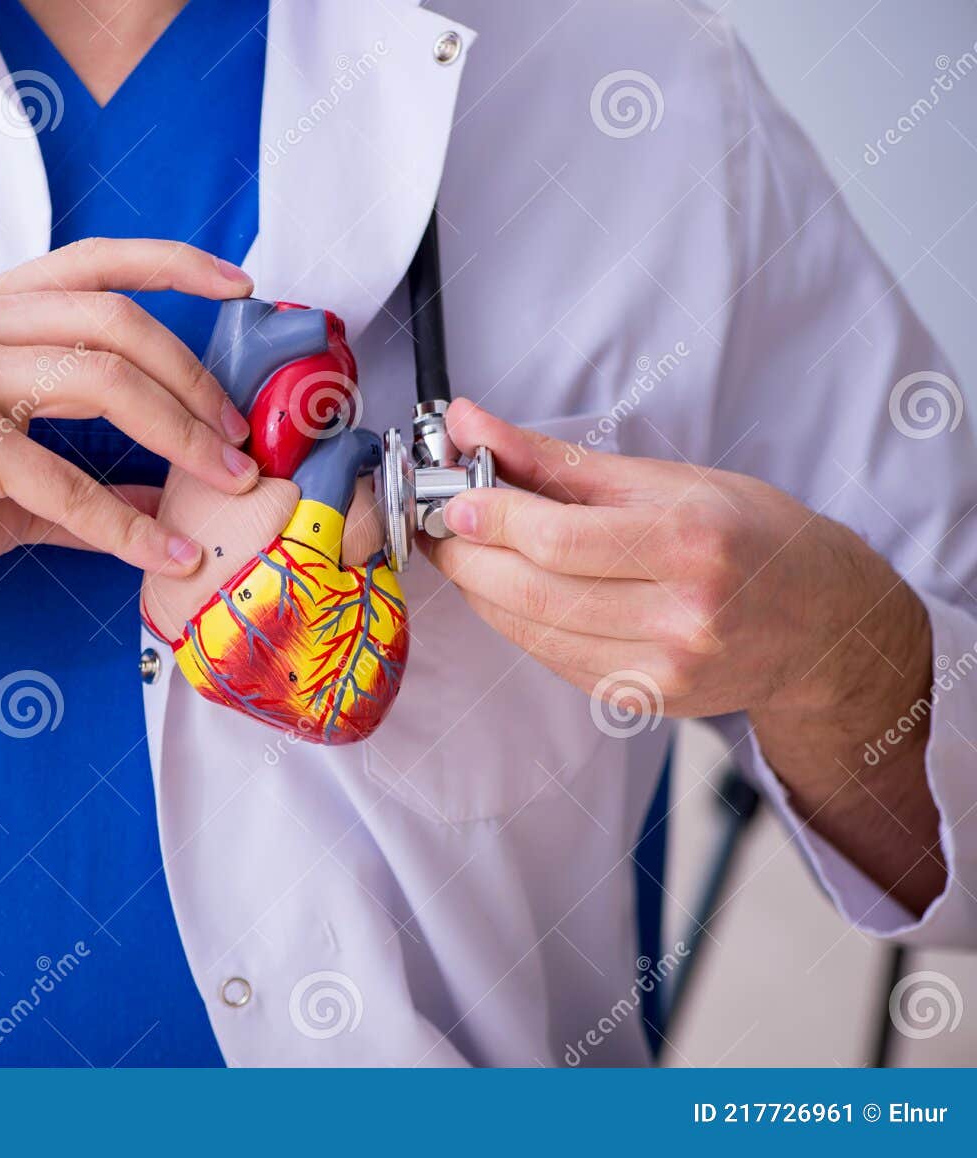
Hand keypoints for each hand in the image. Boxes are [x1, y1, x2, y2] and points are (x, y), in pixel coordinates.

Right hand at [0, 238, 260, 622]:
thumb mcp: (1, 475)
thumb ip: (82, 474)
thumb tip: (168, 498)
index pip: (93, 262)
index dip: (173, 264)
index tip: (237, 285)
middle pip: (118, 320)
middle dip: (195, 378)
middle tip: (237, 436)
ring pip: (107, 380)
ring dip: (183, 435)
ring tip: (226, 482)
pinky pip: (70, 482)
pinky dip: (130, 525)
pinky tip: (167, 553)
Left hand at [422, 399, 929, 724]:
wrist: (825, 623)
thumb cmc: (749, 535)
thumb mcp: (664, 479)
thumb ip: (553, 459)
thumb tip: (467, 423)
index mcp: (690, 545)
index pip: (556, 538)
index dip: (486, 517)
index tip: (448, 498)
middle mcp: (681, 616)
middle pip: (533, 591)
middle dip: (467, 557)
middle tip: (437, 526)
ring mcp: (662, 669)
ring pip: (532, 631)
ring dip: (481, 590)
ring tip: (465, 552)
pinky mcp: (644, 701)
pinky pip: (551, 658)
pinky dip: (517, 621)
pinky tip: (510, 590)